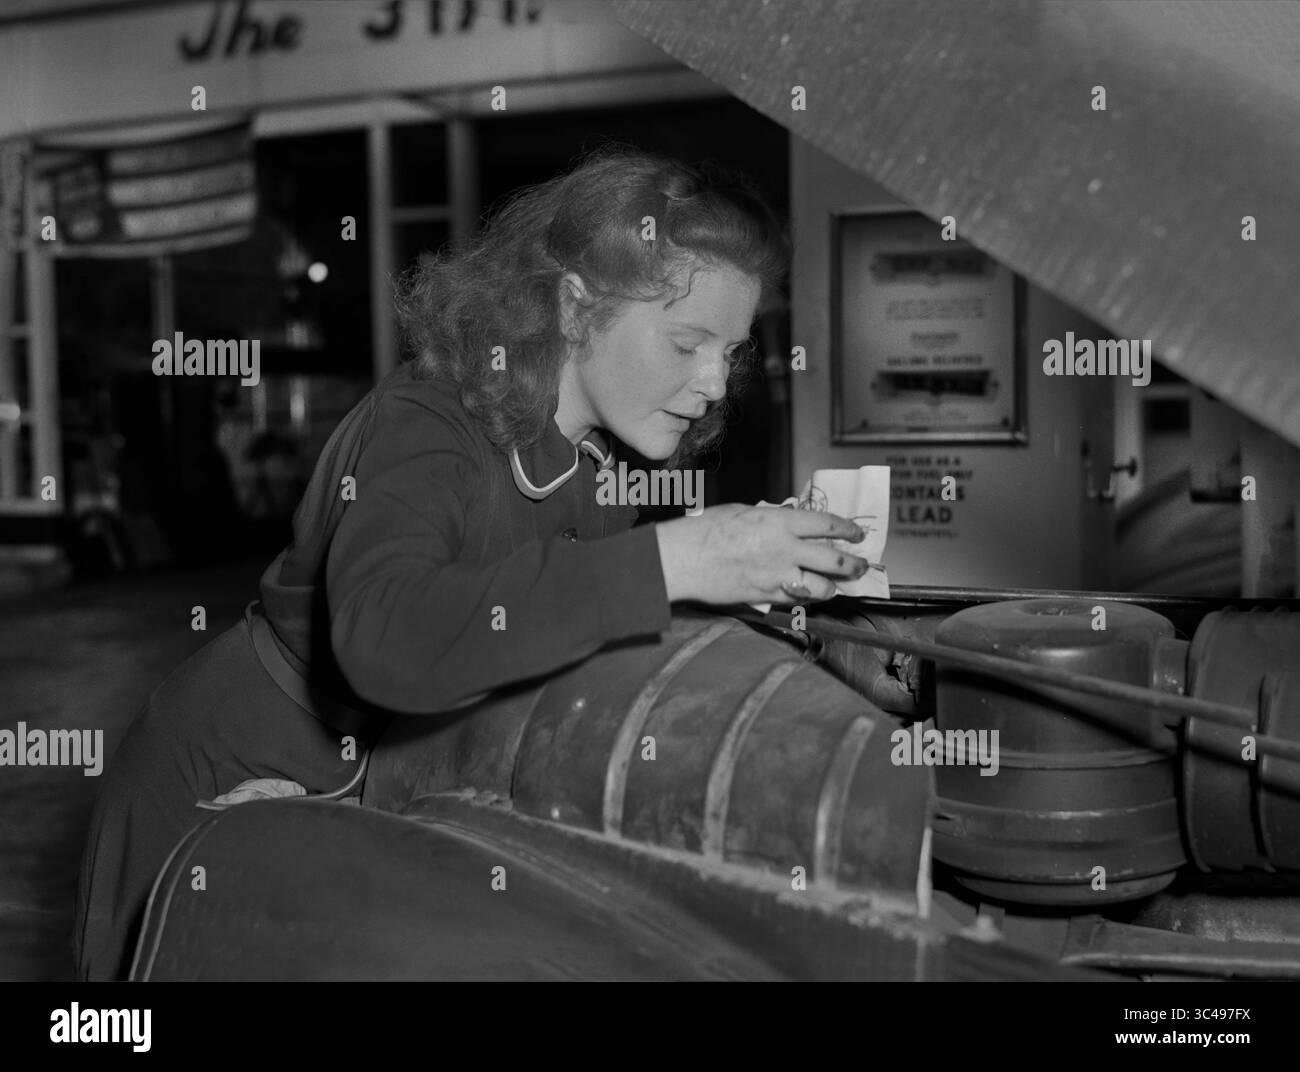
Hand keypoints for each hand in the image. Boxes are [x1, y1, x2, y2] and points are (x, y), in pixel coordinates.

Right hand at [654, 503, 870, 605]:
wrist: (683, 559)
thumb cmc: (706, 530)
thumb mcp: (743, 512)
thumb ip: (772, 519)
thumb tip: (788, 522)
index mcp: (780, 522)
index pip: (827, 525)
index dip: (848, 530)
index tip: (857, 534)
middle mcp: (785, 549)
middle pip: (834, 559)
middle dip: (853, 565)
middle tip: (861, 565)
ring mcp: (777, 575)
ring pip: (821, 587)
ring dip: (833, 588)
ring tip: (836, 586)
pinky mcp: (766, 596)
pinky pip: (797, 600)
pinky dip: (807, 598)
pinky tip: (808, 595)